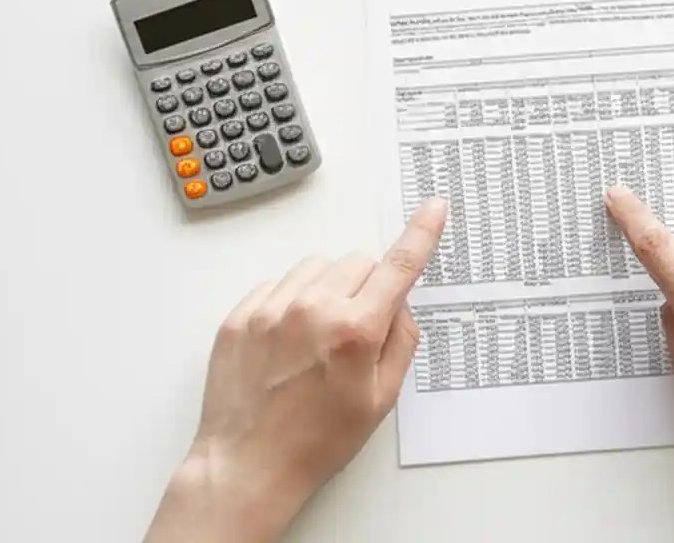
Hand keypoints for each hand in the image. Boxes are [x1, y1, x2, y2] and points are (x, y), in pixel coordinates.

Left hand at [145, 198, 447, 542]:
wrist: (248, 465)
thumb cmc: (316, 441)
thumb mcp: (381, 399)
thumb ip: (401, 343)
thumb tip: (400, 306)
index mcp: (354, 331)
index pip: (398, 267)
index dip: (421, 234)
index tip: (434, 209)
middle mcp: (312, 309)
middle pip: (358, 261)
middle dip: (368, 285)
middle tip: (359, 329)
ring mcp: (270, 309)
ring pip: (317, 266)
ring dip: (329, 287)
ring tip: (320, 336)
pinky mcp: (239, 316)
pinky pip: (278, 283)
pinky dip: (292, 300)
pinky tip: (290, 340)